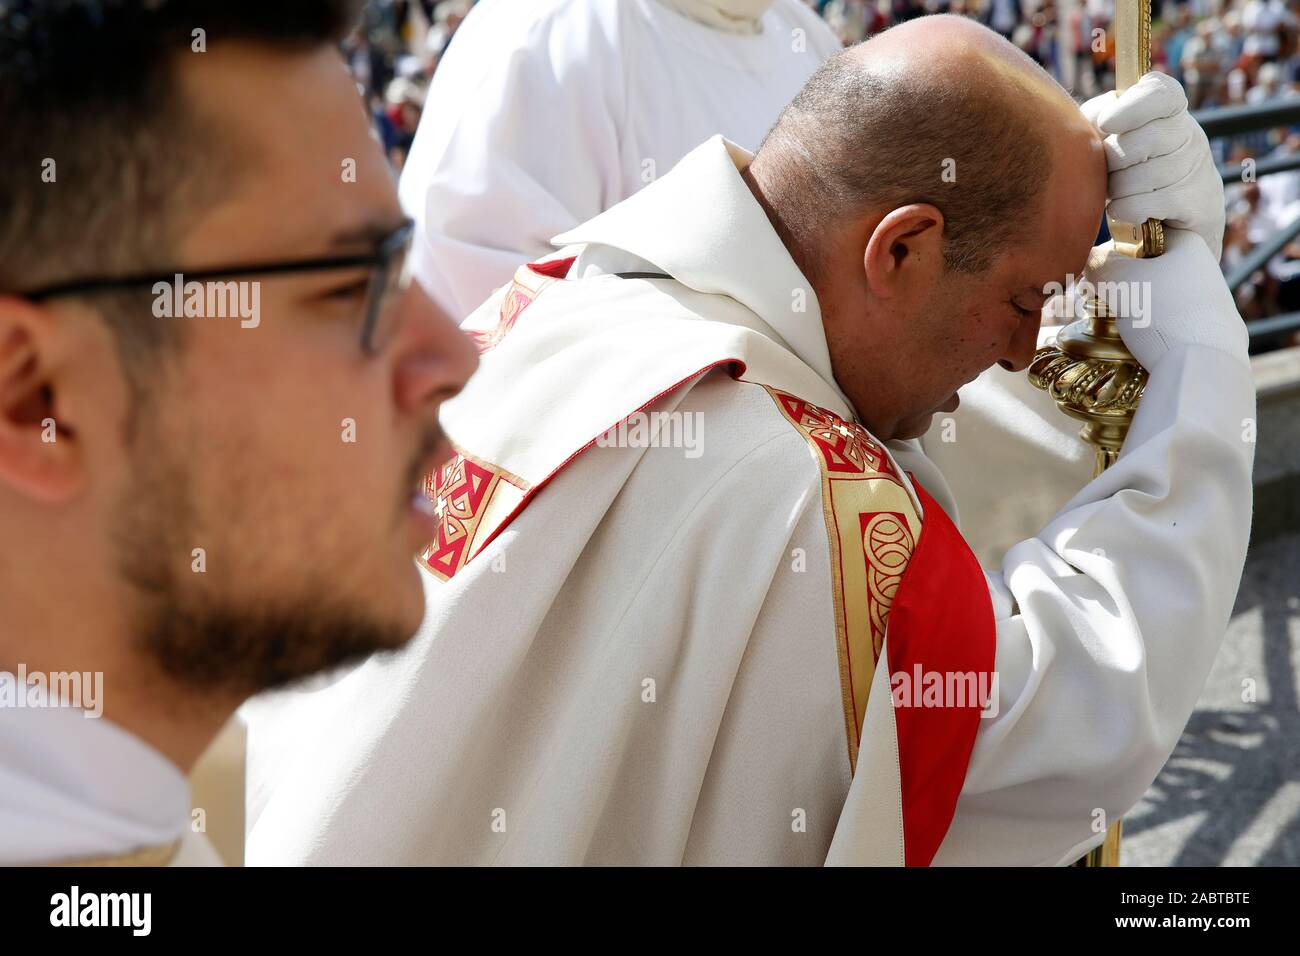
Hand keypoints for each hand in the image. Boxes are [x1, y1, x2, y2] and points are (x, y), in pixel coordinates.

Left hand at [1081, 73, 1224, 260]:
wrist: (1169, 216)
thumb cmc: (1128, 167)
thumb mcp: (1110, 136)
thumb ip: (1096, 117)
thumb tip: (1096, 118)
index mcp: (1168, 109)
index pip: (1162, 94)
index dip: (1133, 107)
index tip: (1106, 123)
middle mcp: (1189, 133)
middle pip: (1146, 140)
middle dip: (1114, 160)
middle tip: (1107, 170)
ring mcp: (1197, 167)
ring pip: (1146, 175)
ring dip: (1118, 187)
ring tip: (1115, 190)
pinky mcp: (1197, 201)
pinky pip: (1150, 202)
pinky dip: (1127, 208)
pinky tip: (1121, 208)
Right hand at [1084, 229, 1245, 371]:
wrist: (1202, 365)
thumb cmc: (1162, 313)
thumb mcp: (1118, 281)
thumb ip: (1098, 264)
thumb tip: (1090, 261)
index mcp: (1189, 243)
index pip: (1143, 234)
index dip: (1116, 250)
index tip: (1100, 271)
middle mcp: (1205, 267)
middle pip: (1150, 268)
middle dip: (1124, 283)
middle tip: (1102, 300)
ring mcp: (1211, 302)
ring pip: (1159, 297)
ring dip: (1136, 307)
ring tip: (1121, 325)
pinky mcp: (1212, 332)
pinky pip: (1171, 322)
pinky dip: (1153, 328)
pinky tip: (1144, 342)